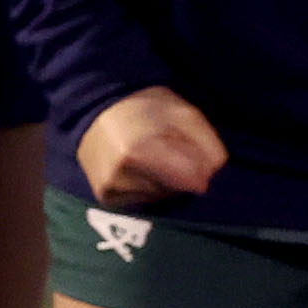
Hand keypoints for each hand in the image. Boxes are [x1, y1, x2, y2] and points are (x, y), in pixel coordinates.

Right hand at [77, 87, 226, 206]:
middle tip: (168, 150)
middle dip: (182, 174)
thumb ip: (207, 143)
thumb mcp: (184, 113)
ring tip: (150, 157)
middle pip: (177, 190)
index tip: (196, 156)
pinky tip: (138, 169)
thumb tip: (212, 175)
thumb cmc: (145, 107)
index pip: (192, 180)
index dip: (201, 169)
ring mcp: (110, 187)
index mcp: (139, 149)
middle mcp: (120, 174)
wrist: (94, 108)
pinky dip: (147, 188)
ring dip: (164, 182)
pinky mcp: (105, 196)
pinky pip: (142, 201)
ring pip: (160, 197)